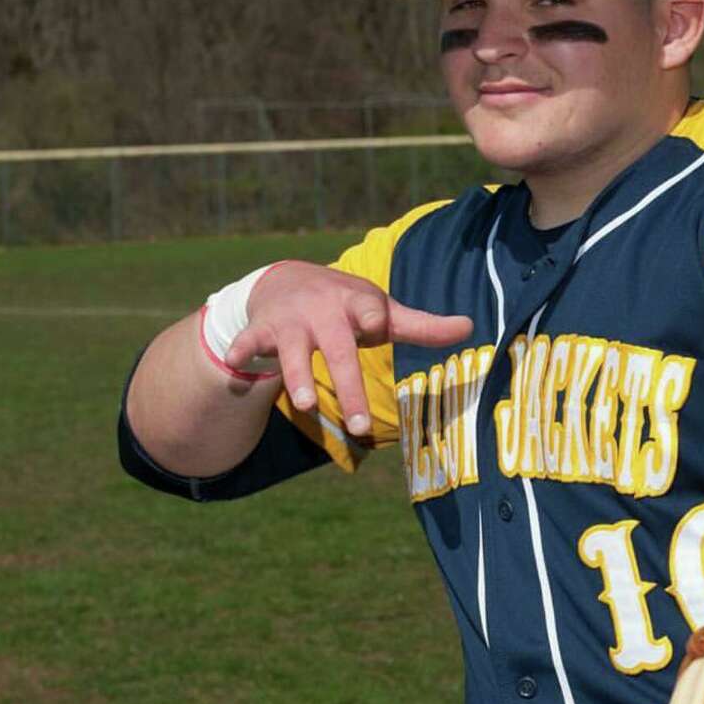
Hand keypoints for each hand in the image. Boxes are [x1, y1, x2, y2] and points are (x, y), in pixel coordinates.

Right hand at [224, 261, 471, 433]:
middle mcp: (323, 312)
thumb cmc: (347, 307)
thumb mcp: (381, 311)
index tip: (374, 325)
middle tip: (361, 424)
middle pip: (337, 352)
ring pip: (293, 354)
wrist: (287, 279)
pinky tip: (234, 368)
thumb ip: (422, 325)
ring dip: (295, 377)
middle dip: (347, 386)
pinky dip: (241, 354)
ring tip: (301, 405)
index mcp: (357, 304)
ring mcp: (290, 322)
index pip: (367, 310)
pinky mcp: (260, 330)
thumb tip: (470, 327)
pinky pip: (249, 345)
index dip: (371, 316)